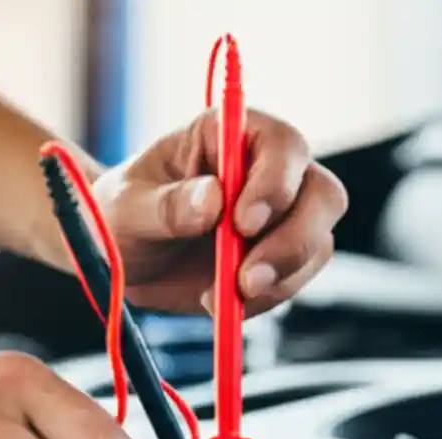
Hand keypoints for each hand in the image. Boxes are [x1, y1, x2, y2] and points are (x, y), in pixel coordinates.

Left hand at [91, 109, 347, 314]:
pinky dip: (269, 297)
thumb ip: (166, 205)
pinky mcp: (283, 256)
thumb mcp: (125, 210)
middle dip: (292, 241)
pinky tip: (224, 302)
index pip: (282, 144)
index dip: (276, 181)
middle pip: (321, 194)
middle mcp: (269, 168)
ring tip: (226, 297)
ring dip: (282, 276)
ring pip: (318, 240)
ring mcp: (284, 214)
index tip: (243, 224)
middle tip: (246, 279)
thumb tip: (212, 199)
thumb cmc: (120, 217)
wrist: (125, 259)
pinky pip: (298, 278)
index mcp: (231, 134)